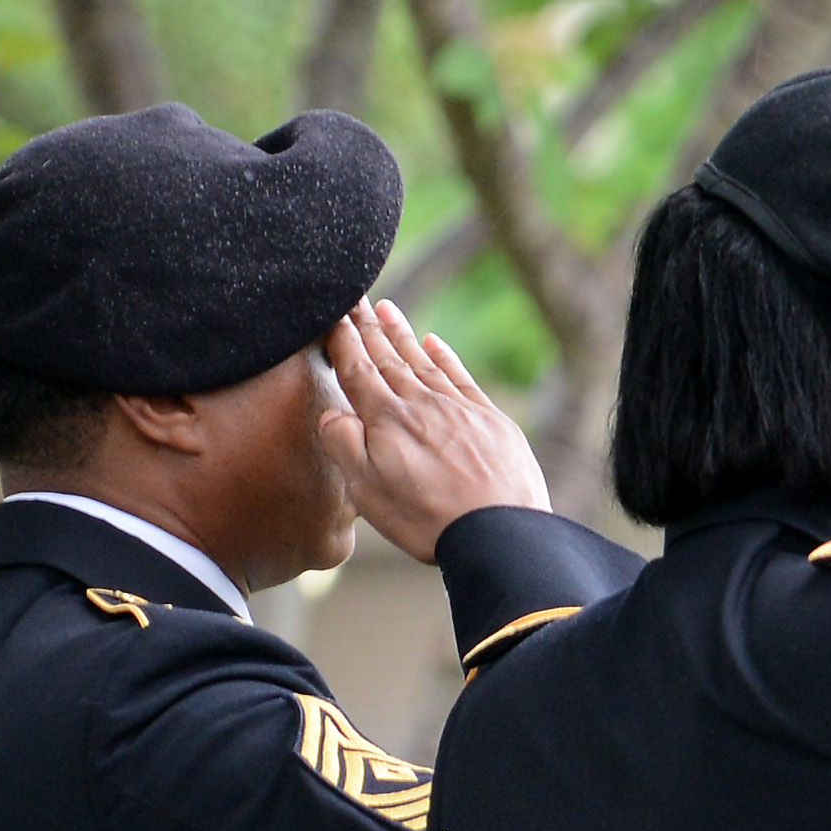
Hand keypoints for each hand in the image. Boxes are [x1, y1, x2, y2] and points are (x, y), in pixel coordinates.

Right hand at [319, 298, 549, 559]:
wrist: (499, 532)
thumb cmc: (427, 518)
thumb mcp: (368, 491)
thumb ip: (344, 445)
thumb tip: (332, 414)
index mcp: (386, 419)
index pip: (357, 369)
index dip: (342, 340)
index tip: (331, 314)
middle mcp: (421, 403)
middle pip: (388, 357)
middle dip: (368, 327)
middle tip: (354, 298)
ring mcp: (459, 408)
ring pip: (423, 360)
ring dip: (402, 334)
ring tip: (386, 309)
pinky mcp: (490, 419)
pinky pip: (461, 377)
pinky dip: (446, 356)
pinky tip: (435, 342)